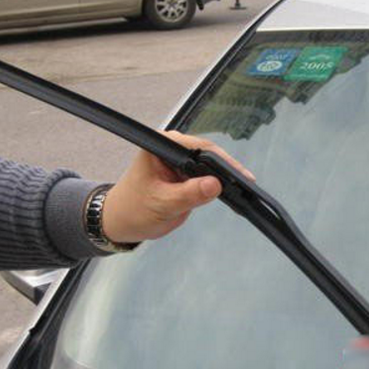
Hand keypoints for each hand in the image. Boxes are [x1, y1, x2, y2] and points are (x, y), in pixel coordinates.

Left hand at [102, 131, 254, 243]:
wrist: (121, 223)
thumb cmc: (132, 210)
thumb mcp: (162, 204)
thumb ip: (188, 194)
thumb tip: (215, 184)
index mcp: (163, 145)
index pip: (200, 148)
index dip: (222, 161)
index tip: (239, 175)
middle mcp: (173, 148)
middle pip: (210, 155)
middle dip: (227, 170)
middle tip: (247, 184)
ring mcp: (181, 161)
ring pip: (212, 166)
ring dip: (226, 177)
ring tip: (245, 188)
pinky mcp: (186, 175)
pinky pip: (207, 177)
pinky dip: (218, 186)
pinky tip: (232, 193)